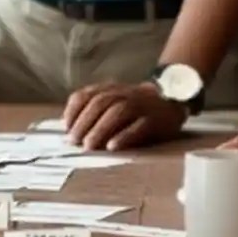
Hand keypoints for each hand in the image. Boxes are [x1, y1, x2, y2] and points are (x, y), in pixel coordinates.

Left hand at [63, 82, 186, 150]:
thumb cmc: (134, 104)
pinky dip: (124, 136)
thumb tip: (69, 127)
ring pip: (117, 113)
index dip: (73, 111)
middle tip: (74, 141)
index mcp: (109, 89)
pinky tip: (113, 147)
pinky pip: (138, 127)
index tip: (65, 128)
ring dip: (100, 130)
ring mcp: (140, 105)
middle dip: (84, 123)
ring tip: (89, 146)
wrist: (171, 97)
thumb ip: (93, 107)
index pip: (85, 95)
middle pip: (99, 104)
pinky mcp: (155, 119)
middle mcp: (123, 94)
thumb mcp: (113, 99)